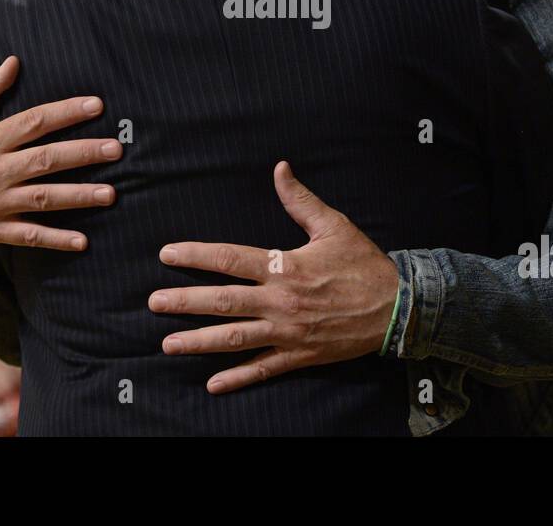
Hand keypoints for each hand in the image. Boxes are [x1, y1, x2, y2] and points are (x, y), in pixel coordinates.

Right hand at [0, 56, 121, 250]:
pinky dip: (55, 239)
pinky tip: (82, 241)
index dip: (65, 113)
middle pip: (44, 160)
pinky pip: (28, 235)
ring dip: (78, 196)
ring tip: (111, 193)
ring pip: (42, 198)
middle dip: (82, 153)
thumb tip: (13, 61)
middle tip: (116, 149)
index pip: (33, 122)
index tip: (97, 105)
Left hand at [149, 161, 398, 393]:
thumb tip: (279, 169)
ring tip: (167, 343)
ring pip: (235, 338)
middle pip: (223, 302)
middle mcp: (281, 302)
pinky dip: (237, 377)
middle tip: (153, 302)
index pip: (230, 259)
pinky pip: (263, 369)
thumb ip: (300, 200)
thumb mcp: (334, 226)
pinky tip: (212, 383)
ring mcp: (288, 333)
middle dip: (184, 302)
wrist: (398, 308)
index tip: (166, 254)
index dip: (195, 256)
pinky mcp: (299, 356)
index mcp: (285, 267)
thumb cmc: (364, 264)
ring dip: (199, 342)